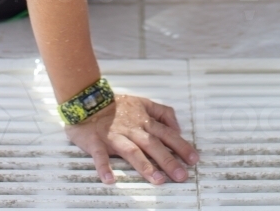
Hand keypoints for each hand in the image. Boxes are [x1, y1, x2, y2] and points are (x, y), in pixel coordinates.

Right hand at [65, 93, 198, 184]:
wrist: (86, 99)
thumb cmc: (116, 105)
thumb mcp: (142, 102)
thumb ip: (162, 113)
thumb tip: (178, 127)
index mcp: (143, 121)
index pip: (166, 134)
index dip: (181, 145)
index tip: (194, 158)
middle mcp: (131, 129)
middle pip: (153, 144)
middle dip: (168, 160)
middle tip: (181, 175)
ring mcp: (114, 135)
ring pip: (132, 151)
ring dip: (145, 166)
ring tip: (157, 180)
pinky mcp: (96, 141)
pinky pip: (100, 156)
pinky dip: (104, 167)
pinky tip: (110, 180)